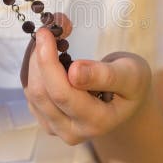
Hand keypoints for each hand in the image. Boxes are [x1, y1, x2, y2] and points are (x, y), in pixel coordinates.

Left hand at [19, 14, 152, 145]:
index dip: (48, 62)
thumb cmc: (130, 84)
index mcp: (97, 122)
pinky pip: (31, 94)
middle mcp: (73, 132)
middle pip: (42, 94)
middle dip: (39, 58)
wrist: (126, 102)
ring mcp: (57, 128)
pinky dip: (35, 70)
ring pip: (33, 93)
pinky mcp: (46, 120)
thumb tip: (74, 72)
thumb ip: (105, 75)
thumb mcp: (130, 75)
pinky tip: (48, 55)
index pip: (63, 93)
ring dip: (35, 62)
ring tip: (50, 40)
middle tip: (47, 30)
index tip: (45, 32)